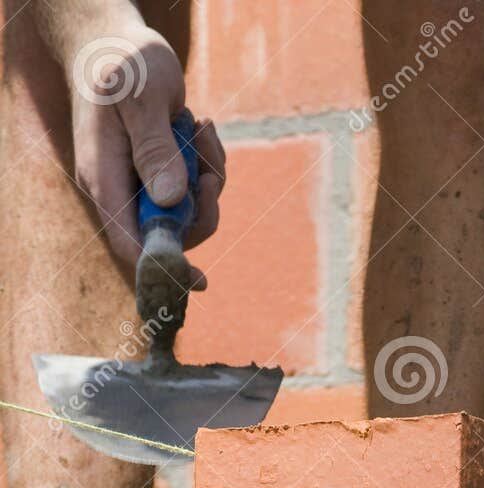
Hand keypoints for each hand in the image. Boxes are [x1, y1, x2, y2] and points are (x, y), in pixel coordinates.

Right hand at [67, 21, 224, 287]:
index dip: (163, 268)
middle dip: (202, 211)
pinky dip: (209, 162)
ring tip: (202, 131)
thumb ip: (154, 147)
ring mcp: (143, 185)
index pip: (130, 244)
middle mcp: (123, 192)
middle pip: (171, 236)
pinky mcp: (164, 175)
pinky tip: (201, 127)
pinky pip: (197, 189)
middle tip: (211, 174)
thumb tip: (170, 200)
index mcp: (104, 180)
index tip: (198, 279)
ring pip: (191, 213)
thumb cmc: (124, 65)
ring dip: (209, 179)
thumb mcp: (140, 97)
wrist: (117, 43)